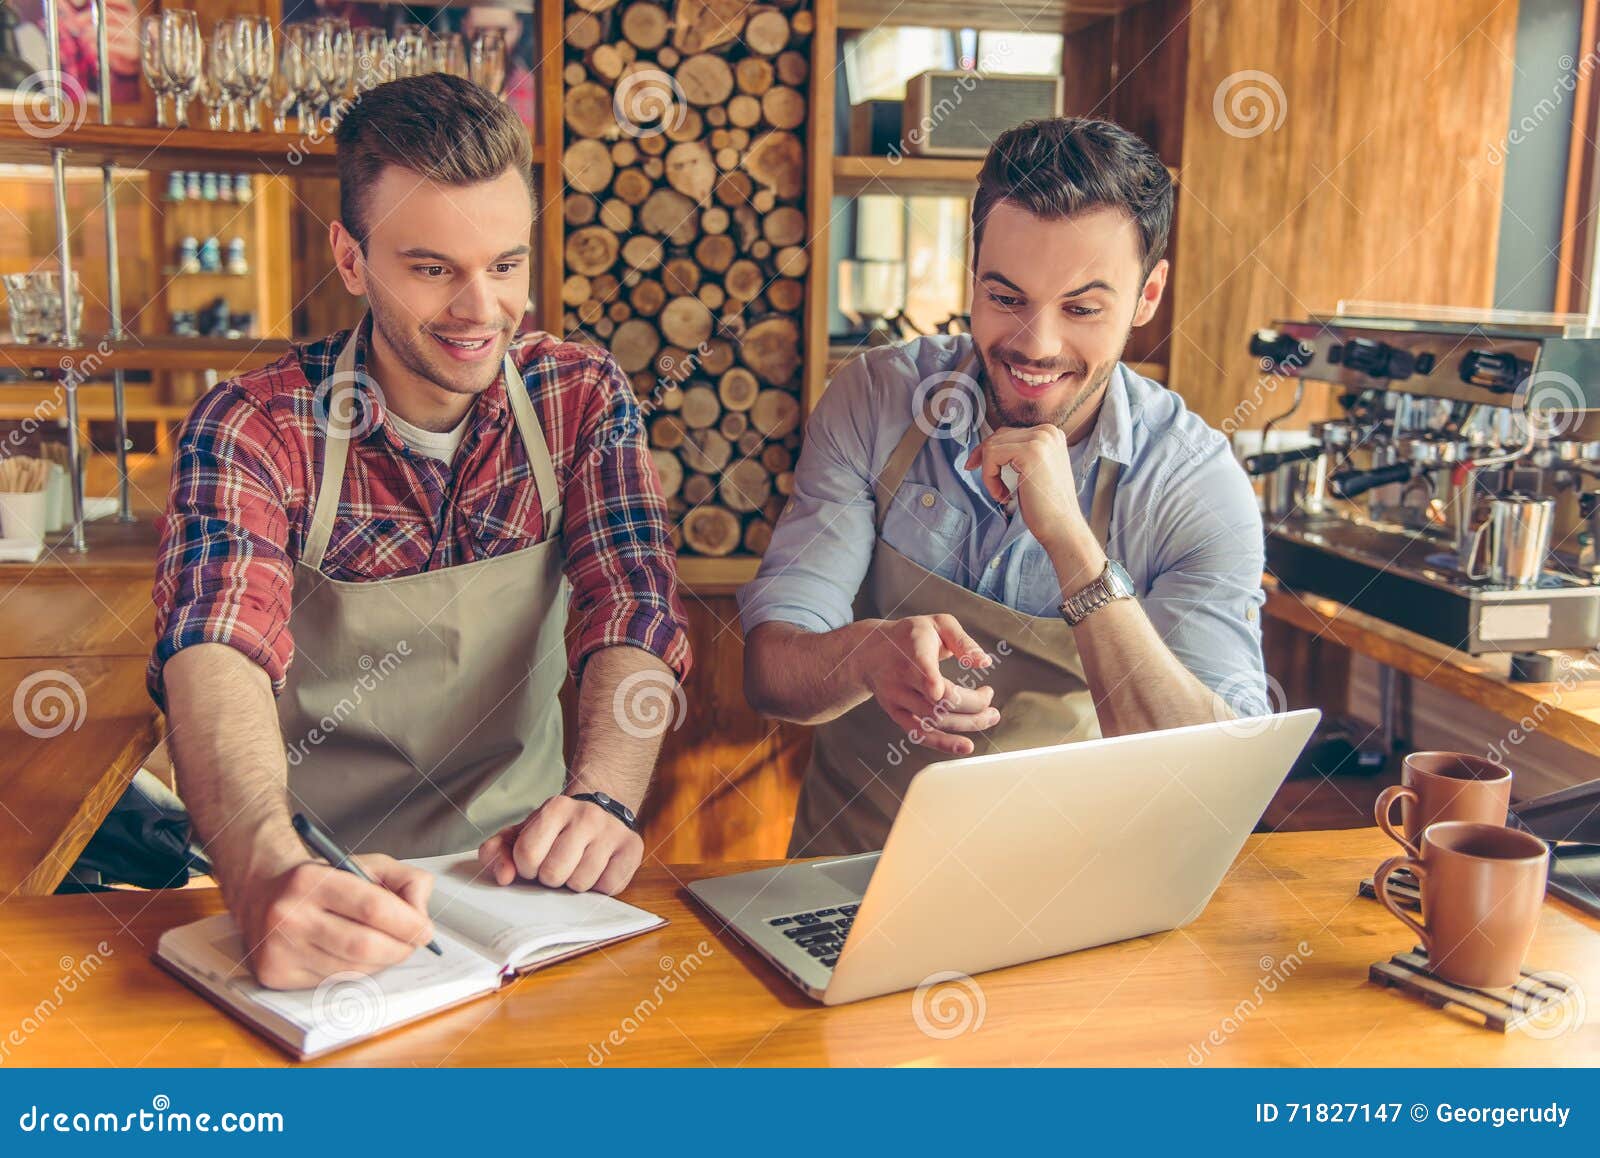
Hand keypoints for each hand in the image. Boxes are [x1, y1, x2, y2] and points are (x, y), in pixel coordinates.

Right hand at [235, 854, 436, 989]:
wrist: (262, 893)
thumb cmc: (321, 880)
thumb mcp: (364, 863)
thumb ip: (405, 879)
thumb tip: (421, 913)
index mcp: (310, 880)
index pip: (372, 908)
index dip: (408, 923)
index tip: (425, 930)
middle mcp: (289, 915)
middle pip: (364, 945)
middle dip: (400, 948)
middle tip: (413, 942)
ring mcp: (278, 948)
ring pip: (351, 969)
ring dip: (380, 962)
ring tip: (383, 945)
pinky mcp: (275, 973)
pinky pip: (332, 981)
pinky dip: (354, 971)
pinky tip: (351, 954)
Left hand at [478, 794, 643, 893]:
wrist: (602, 813)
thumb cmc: (557, 831)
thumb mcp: (523, 834)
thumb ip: (499, 852)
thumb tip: (504, 876)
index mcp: (555, 807)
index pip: (527, 855)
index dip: (526, 867)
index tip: (535, 860)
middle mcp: (587, 815)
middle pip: (553, 873)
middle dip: (550, 877)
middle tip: (558, 865)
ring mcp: (612, 831)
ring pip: (581, 883)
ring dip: (575, 883)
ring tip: (579, 866)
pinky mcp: (633, 848)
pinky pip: (608, 887)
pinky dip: (600, 886)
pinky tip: (599, 870)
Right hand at [860, 614, 997, 754]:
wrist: (869, 651)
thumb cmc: (911, 635)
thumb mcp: (938, 624)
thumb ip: (963, 641)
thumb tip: (984, 662)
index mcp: (913, 649)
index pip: (919, 667)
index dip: (928, 680)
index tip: (937, 690)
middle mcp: (901, 676)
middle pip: (938, 701)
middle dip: (973, 706)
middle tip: (991, 701)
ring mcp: (896, 698)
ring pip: (933, 720)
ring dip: (967, 723)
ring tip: (990, 717)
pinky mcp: (895, 714)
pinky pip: (919, 734)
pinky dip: (943, 743)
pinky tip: (964, 746)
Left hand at [964, 425, 1092, 559]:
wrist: (1062, 526)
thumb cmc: (1045, 505)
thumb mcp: (1033, 470)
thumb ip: (1019, 454)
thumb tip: (988, 446)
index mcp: (1051, 434)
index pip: (1008, 433)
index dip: (988, 452)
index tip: (976, 467)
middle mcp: (1047, 432)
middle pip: (998, 436)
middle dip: (984, 459)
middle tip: (988, 484)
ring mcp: (1040, 439)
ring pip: (992, 446)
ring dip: (989, 473)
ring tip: (1001, 494)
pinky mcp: (1030, 451)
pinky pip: (991, 456)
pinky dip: (990, 478)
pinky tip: (1002, 495)